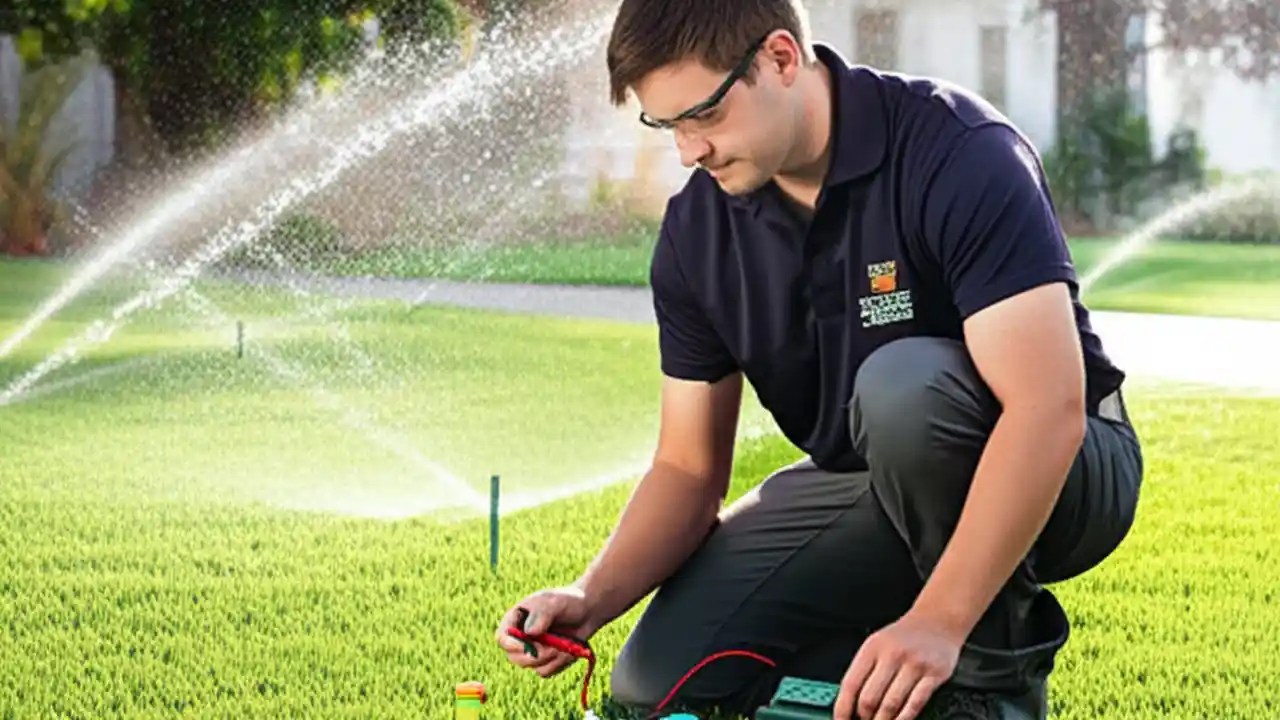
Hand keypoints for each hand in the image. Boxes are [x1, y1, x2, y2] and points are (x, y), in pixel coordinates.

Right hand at [495, 585, 599, 677]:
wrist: (587, 611)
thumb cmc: (568, 601)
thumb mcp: (555, 602)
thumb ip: (542, 614)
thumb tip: (530, 633)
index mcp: (515, 619)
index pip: (502, 637)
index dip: (510, 645)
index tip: (526, 646)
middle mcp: (520, 637)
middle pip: (515, 657)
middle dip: (536, 655)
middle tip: (554, 648)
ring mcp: (532, 651)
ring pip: (532, 666)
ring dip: (552, 658)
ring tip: (567, 643)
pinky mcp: (544, 662)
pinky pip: (546, 671)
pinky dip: (560, 663)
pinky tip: (570, 650)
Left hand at [833, 611, 963, 719]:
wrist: (938, 621)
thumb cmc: (905, 636)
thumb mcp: (877, 643)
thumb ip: (864, 670)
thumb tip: (850, 702)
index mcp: (873, 647)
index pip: (851, 683)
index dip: (843, 707)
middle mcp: (892, 654)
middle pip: (870, 697)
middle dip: (864, 717)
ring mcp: (914, 665)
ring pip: (891, 704)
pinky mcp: (934, 674)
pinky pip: (915, 703)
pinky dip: (904, 718)